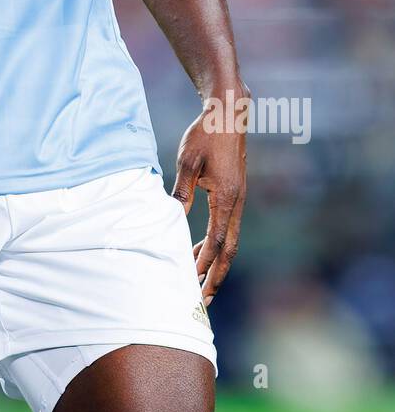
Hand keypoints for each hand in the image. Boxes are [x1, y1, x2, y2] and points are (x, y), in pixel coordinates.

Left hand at [171, 83, 248, 307]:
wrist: (228, 113)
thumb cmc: (205, 135)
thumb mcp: (188, 162)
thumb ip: (181, 193)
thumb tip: (172, 220)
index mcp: (227, 197)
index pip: (216, 241)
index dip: (204, 264)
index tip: (191, 283)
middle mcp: (238, 202)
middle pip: (229, 249)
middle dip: (215, 275)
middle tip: (201, 298)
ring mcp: (239, 198)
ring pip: (230, 239)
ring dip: (215, 260)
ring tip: (197, 278)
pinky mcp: (235, 193)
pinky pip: (227, 226)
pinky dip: (215, 242)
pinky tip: (199, 246)